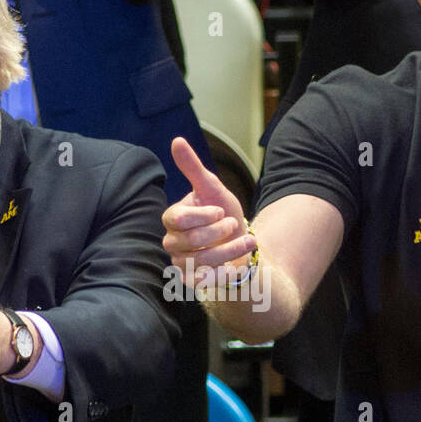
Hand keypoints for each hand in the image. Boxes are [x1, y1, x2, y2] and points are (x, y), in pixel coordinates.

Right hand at [162, 138, 256, 288]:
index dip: (203, 216)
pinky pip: (203, 280)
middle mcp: (171, 241)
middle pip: (189, 240)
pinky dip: (224, 271)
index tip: (220, 211)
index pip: (177, 219)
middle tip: (233, 224)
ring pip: (200, 261)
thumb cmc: (223, 213)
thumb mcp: (213, 188)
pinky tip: (235, 264)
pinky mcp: (191, 281)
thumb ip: (193, 167)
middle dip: (219, 231)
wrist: (241, 242)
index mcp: (173, 218)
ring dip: (230, 249)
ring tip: (248, 241)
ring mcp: (180, 262)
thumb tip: (177, 140)